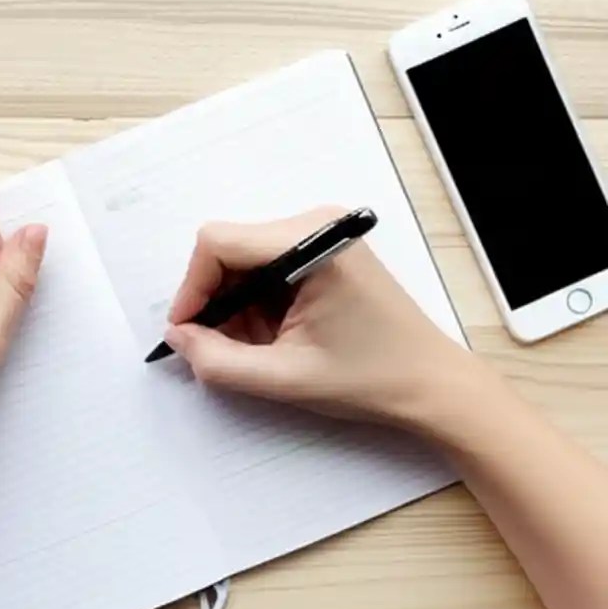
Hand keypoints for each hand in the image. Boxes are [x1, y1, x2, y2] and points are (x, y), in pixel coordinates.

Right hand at [164, 205, 484, 424]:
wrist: (430, 384)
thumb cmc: (371, 378)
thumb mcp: (284, 378)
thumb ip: (219, 361)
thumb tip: (178, 337)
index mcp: (312, 244)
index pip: (218, 243)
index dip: (191, 289)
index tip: (187, 331)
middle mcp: (316, 224)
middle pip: (228, 248)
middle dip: (215, 300)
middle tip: (220, 347)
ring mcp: (322, 234)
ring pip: (242, 259)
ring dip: (236, 305)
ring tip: (259, 347)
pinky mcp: (324, 251)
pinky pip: (265, 266)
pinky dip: (256, 303)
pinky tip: (275, 335)